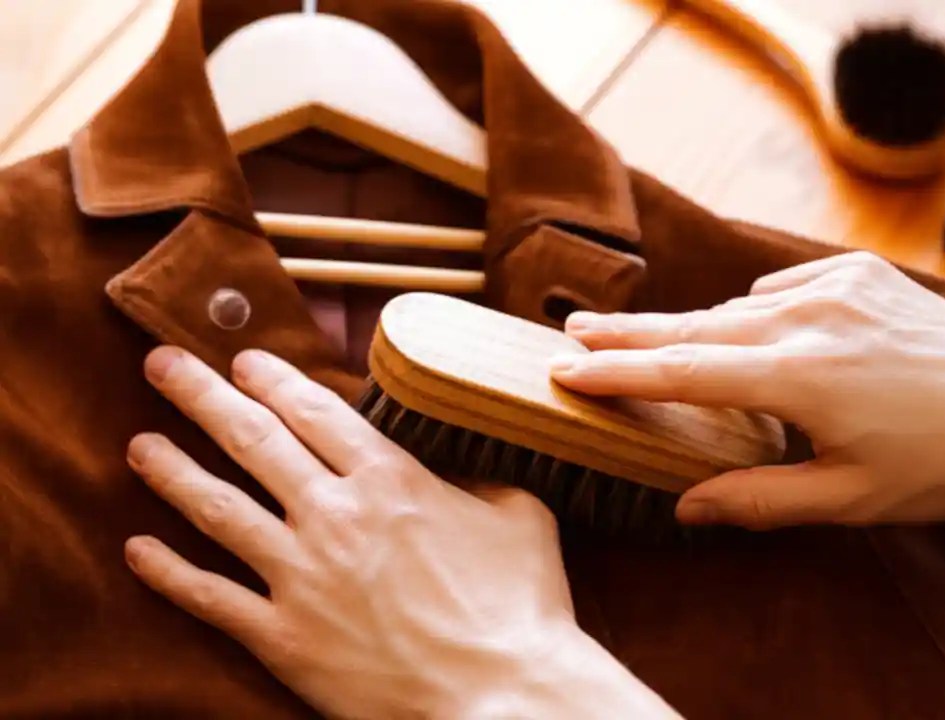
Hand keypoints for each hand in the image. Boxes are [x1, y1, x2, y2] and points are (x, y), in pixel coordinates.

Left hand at [125, 347, 675, 719]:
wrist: (503, 694)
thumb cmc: (522, 604)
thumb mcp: (518, 514)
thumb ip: (477, 476)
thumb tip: (456, 463)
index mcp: (391, 479)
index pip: (315, 411)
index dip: (273, 379)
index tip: (244, 359)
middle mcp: (335, 516)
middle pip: (253, 441)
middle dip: (201, 395)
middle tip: (162, 365)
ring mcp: (302, 577)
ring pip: (218, 509)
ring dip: (173, 471)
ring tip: (139, 445)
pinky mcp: (285, 638)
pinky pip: (211, 597)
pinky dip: (170, 572)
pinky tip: (139, 549)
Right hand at [552, 252, 944, 528]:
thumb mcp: (854, 498)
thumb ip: (761, 500)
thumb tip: (685, 504)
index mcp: (800, 378)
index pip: (683, 373)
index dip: (618, 373)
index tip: (565, 369)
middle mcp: (807, 319)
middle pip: (693, 326)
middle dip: (629, 333)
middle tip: (573, 331)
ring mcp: (834, 287)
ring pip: (736, 309)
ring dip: (693, 330)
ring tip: (652, 347)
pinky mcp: (857, 272)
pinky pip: (781, 293)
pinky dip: (755, 316)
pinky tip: (757, 340)